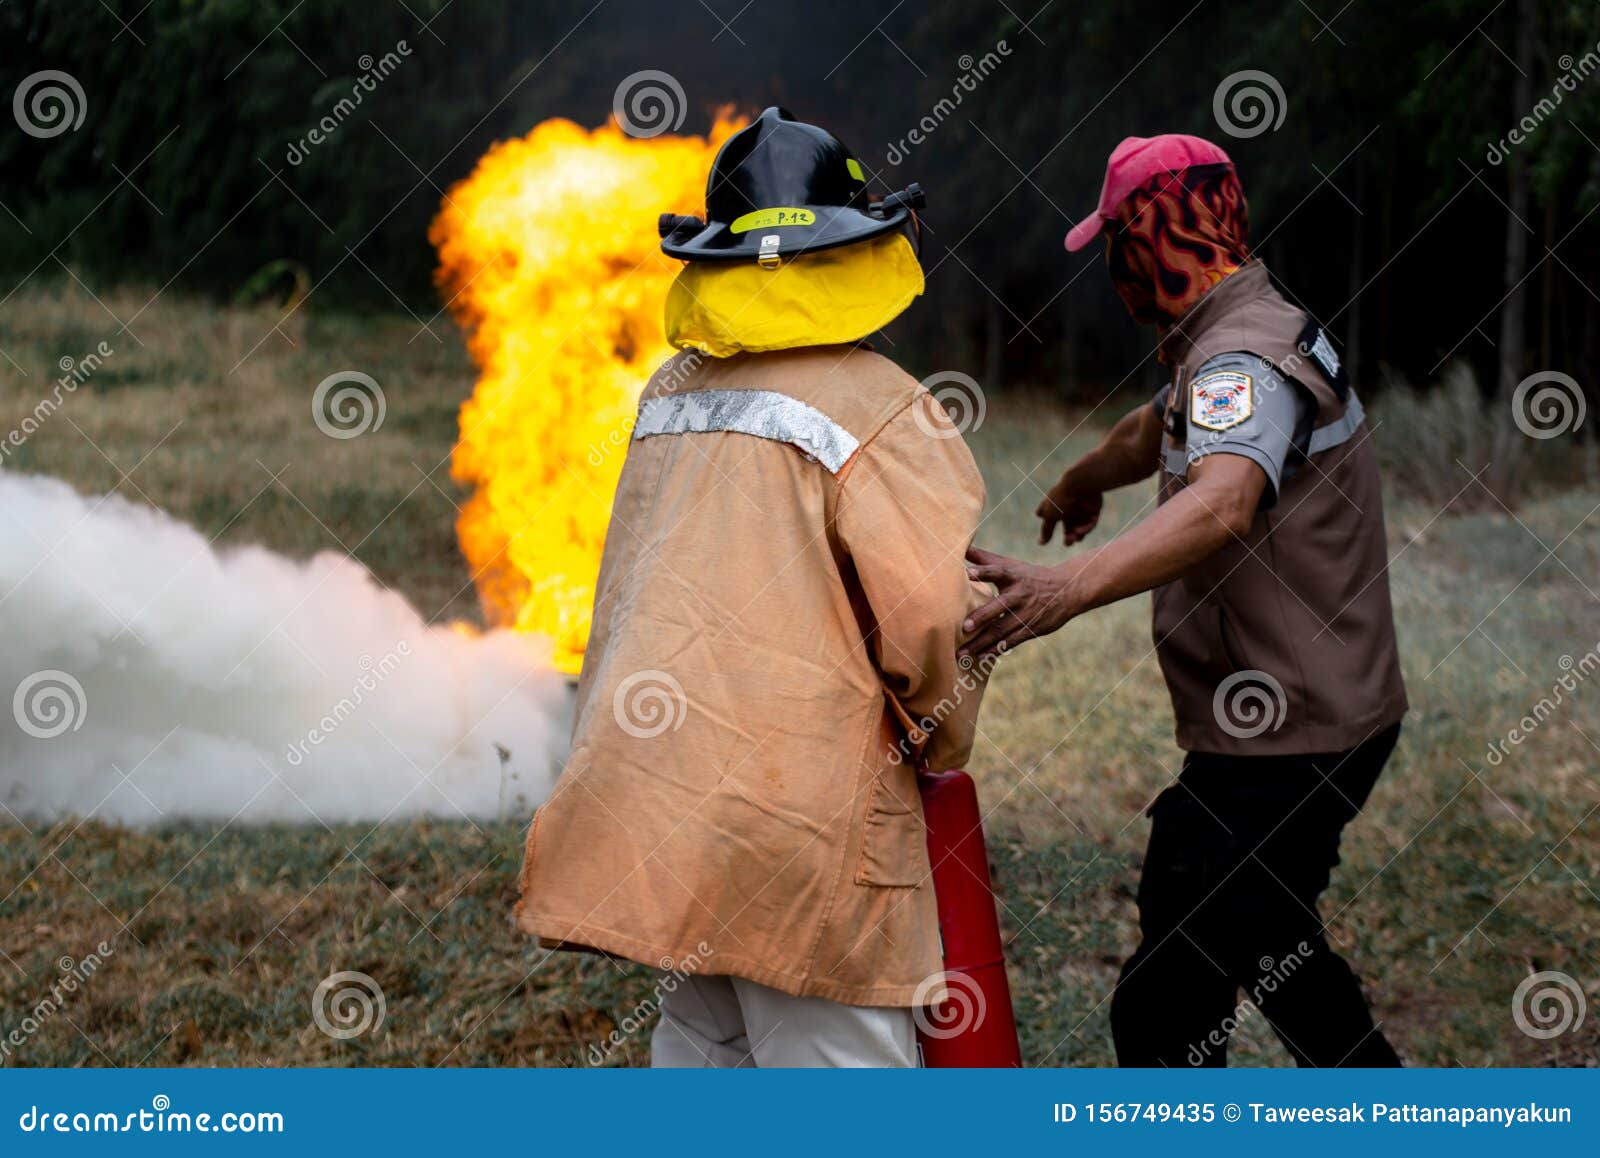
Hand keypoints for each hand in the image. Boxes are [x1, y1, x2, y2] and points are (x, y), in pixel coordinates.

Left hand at [960, 545, 1081, 660]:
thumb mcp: (1012, 564)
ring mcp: (1026, 614)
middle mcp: (1019, 595)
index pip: (996, 571)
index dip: (982, 571)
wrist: (1067, 589)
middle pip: (999, 607)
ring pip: (1002, 630)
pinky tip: (981, 656)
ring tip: (963, 652)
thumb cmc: (1030, 576)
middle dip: (982, 618)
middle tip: (965, 627)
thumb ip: (984, 558)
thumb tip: (961, 546)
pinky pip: (1011, 641)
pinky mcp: (1031, 628)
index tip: (968, 573)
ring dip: (982, 642)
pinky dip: (996, 649)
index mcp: (1013, 576)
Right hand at [1036, 478, 1102, 546]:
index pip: (1046, 512)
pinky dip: (1085, 528)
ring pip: (1080, 527)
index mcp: (1054, 505)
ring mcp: (1081, 509)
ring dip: (1077, 535)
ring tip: (1075, 538)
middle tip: (1068, 542)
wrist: (1081, 486)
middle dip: (1068, 537)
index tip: (1045, 524)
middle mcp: (1067, 507)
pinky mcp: (1093, 509)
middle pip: (1068, 527)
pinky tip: (1080, 530)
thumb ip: (1046, 530)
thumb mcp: (1050, 516)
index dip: (1045, 520)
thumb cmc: (1062, 500)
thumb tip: (1040, 543)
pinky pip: (1090, 523)